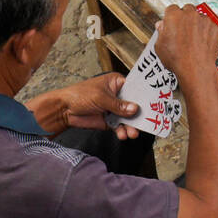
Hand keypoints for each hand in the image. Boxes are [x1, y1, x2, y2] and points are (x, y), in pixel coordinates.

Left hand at [25, 72, 141, 139]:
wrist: (63, 110)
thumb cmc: (80, 95)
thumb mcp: (101, 98)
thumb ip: (118, 105)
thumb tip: (135, 109)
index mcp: (117, 83)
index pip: (135, 89)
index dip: (144, 97)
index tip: (153, 105)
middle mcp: (118, 95)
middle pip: (134, 105)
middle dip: (139, 115)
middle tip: (144, 123)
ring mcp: (114, 108)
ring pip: (128, 118)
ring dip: (131, 126)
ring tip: (132, 133)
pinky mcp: (109, 120)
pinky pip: (120, 126)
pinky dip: (122, 131)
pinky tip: (122, 135)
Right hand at [154, 4, 217, 84]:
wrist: (195, 69)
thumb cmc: (177, 59)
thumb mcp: (159, 46)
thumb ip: (161, 31)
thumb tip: (162, 25)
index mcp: (174, 16)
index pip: (172, 9)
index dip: (171, 17)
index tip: (171, 23)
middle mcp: (190, 15)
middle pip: (187, 10)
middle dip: (185, 17)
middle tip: (182, 30)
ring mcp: (204, 21)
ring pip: (200, 18)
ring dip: (197, 24)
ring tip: (193, 39)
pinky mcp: (215, 28)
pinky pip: (210, 27)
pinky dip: (207, 32)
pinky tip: (201, 43)